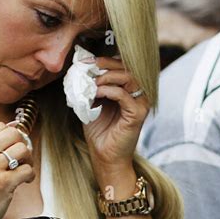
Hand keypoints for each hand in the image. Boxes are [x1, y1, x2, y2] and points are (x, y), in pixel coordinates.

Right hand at [0, 122, 34, 218]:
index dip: (10, 136)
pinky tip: (23, 182)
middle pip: (13, 134)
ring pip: (23, 150)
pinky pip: (27, 170)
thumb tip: (13, 125)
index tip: (12, 149)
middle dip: (22, 144)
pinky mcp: (2, 184)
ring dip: (29, 160)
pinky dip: (30, 176)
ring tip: (23, 171)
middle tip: (22, 159)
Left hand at [82, 57, 149, 177]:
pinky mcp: (138, 114)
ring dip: (108, 76)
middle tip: (89, 65)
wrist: (105, 158)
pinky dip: (110, 90)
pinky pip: (125, 95)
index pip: (121, 66)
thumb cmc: (100, 133)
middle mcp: (137, 94)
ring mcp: (140, 104)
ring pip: (129, 78)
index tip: (86, 61)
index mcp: (128, 90)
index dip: (104, 60)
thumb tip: (79, 71)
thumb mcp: (91, 105)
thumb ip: (89, 89)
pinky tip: (97, 93)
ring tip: (92, 81)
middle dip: (105, 64)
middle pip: (127, 67)